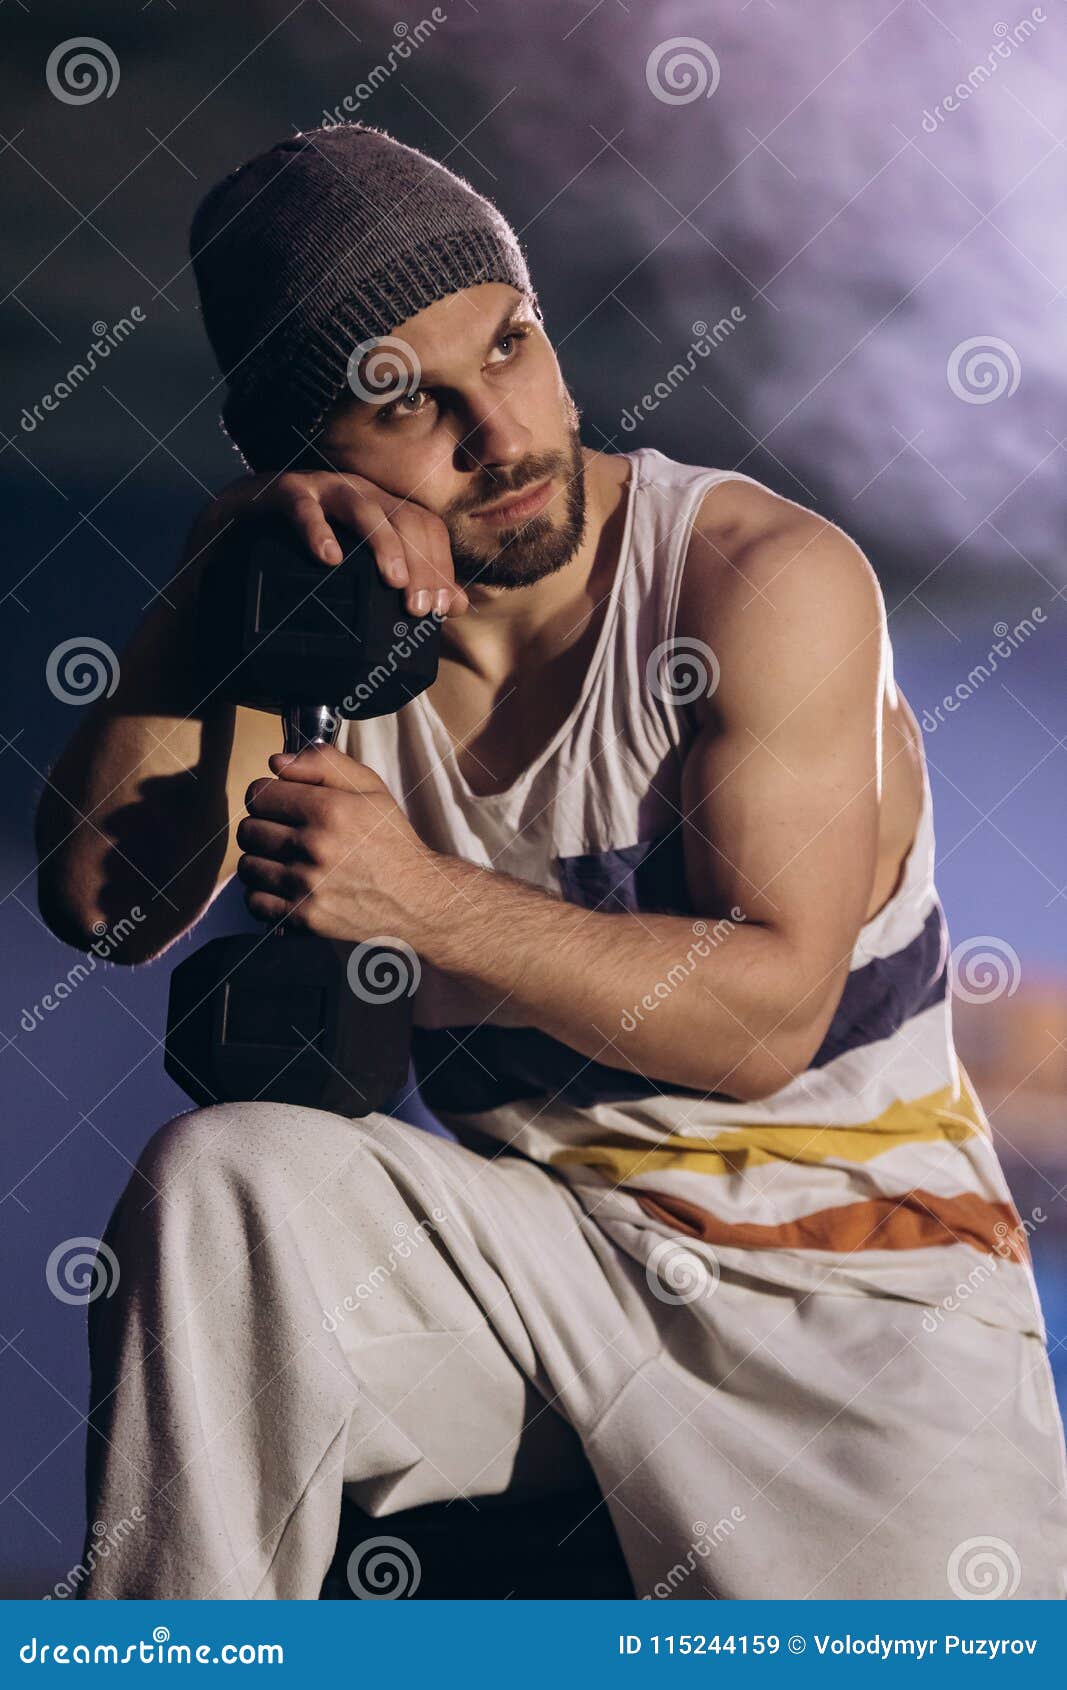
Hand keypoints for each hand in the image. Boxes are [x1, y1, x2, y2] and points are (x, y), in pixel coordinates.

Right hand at [187, 470, 468, 620]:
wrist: (208, 591)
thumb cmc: (284, 593)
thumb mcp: (346, 598)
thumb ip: (396, 595)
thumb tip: (455, 603)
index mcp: (370, 514)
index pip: (421, 525)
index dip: (437, 563)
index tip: (440, 607)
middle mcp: (345, 494)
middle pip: (397, 512)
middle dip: (416, 559)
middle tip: (419, 605)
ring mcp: (306, 490)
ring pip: (357, 499)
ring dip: (381, 539)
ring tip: (392, 579)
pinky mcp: (264, 495)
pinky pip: (297, 501)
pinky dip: (315, 527)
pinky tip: (329, 557)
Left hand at [235, 744, 440, 943]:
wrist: (415, 898)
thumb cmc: (391, 840)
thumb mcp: (370, 788)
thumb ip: (323, 763)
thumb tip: (275, 763)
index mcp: (328, 809)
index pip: (259, 794)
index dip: (267, 795)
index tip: (280, 803)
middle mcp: (313, 846)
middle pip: (248, 829)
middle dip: (263, 826)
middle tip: (285, 832)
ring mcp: (306, 885)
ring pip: (247, 865)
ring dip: (262, 860)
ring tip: (286, 860)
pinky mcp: (303, 917)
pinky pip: (253, 901)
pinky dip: (262, 894)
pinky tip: (284, 886)